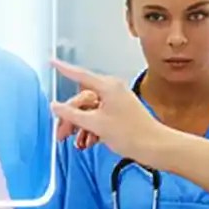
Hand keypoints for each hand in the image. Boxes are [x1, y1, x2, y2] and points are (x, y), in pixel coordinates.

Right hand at [50, 58, 165, 163]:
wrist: (155, 147)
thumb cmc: (132, 134)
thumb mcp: (96, 124)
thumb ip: (72, 114)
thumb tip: (56, 106)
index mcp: (107, 87)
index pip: (79, 75)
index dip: (64, 69)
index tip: (53, 62)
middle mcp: (112, 91)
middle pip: (82, 99)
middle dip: (70, 117)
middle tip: (62, 132)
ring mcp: (116, 102)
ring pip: (89, 110)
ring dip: (80, 126)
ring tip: (77, 142)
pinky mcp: (120, 114)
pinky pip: (99, 117)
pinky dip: (91, 128)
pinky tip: (88, 141)